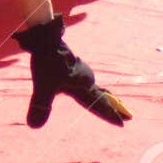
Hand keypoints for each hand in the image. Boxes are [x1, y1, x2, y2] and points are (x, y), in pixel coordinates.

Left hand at [13, 15, 131, 128]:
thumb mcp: (44, 85)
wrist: (45, 36)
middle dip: (112, 106)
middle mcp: (85, 77)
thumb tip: (34, 126)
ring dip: (104, 96)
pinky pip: (85, 79)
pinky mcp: (70, 64)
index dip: (110, 114)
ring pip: (94, 87)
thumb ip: (41, 105)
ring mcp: (79, 70)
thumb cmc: (47, 61)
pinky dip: (92, 86)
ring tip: (111, 101)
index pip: (99, 104)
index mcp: (84, 84)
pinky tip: (87, 83)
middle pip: (101, 96)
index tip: (124, 123)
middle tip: (128, 115)